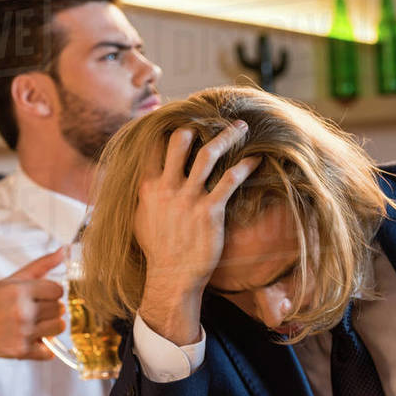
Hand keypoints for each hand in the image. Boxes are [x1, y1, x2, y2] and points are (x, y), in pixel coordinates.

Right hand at [0, 250, 66, 367]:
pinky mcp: (21, 351)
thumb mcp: (12, 280)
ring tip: (37, 324)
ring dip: (51, 326)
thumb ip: (41, 265)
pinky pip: (49, 350)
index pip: (58, 290)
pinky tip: (31, 338)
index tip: (42, 296)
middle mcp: (21, 311)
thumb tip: (65, 250)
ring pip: (59, 327)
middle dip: (51, 309)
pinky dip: (44, 346)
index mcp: (19, 290)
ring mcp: (22, 332)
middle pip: (60, 309)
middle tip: (36, 311)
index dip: (52, 293)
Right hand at [135, 122, 261, 344]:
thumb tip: (143, 183)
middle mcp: (168, 187)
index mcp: (149, 187)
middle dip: (198, 124)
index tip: (183, 118)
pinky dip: (244, 166)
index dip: (168, 128)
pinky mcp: (210, 211)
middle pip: (180, 141)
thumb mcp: (139, 220)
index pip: (155, 147)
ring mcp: (189, 198)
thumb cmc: (158, 251)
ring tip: (240, 127)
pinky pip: (230, 180)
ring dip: (226, 137)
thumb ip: (143, 197)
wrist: (171, 278)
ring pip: (208, 154)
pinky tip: (256, 158)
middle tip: (214, 118)